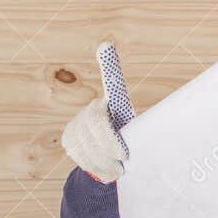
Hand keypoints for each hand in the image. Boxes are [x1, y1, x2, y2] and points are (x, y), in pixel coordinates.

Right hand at [60, 42, 132, 182]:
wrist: (110, 158)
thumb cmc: (131, 140)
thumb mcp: (142, 132)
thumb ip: (146, 127)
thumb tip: (148, 106)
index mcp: (114, 103)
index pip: (113, 83)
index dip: (110, 66)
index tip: (106, 47)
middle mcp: (92, 108)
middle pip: (96, 127)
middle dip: (111, 148)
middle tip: (125, 161)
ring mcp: (77, 122)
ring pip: (88, 145)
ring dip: (106, 163)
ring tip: (119, 170)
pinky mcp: (68, 139)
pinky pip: (81, 156)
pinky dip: (96, 168)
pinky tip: (107, 171)